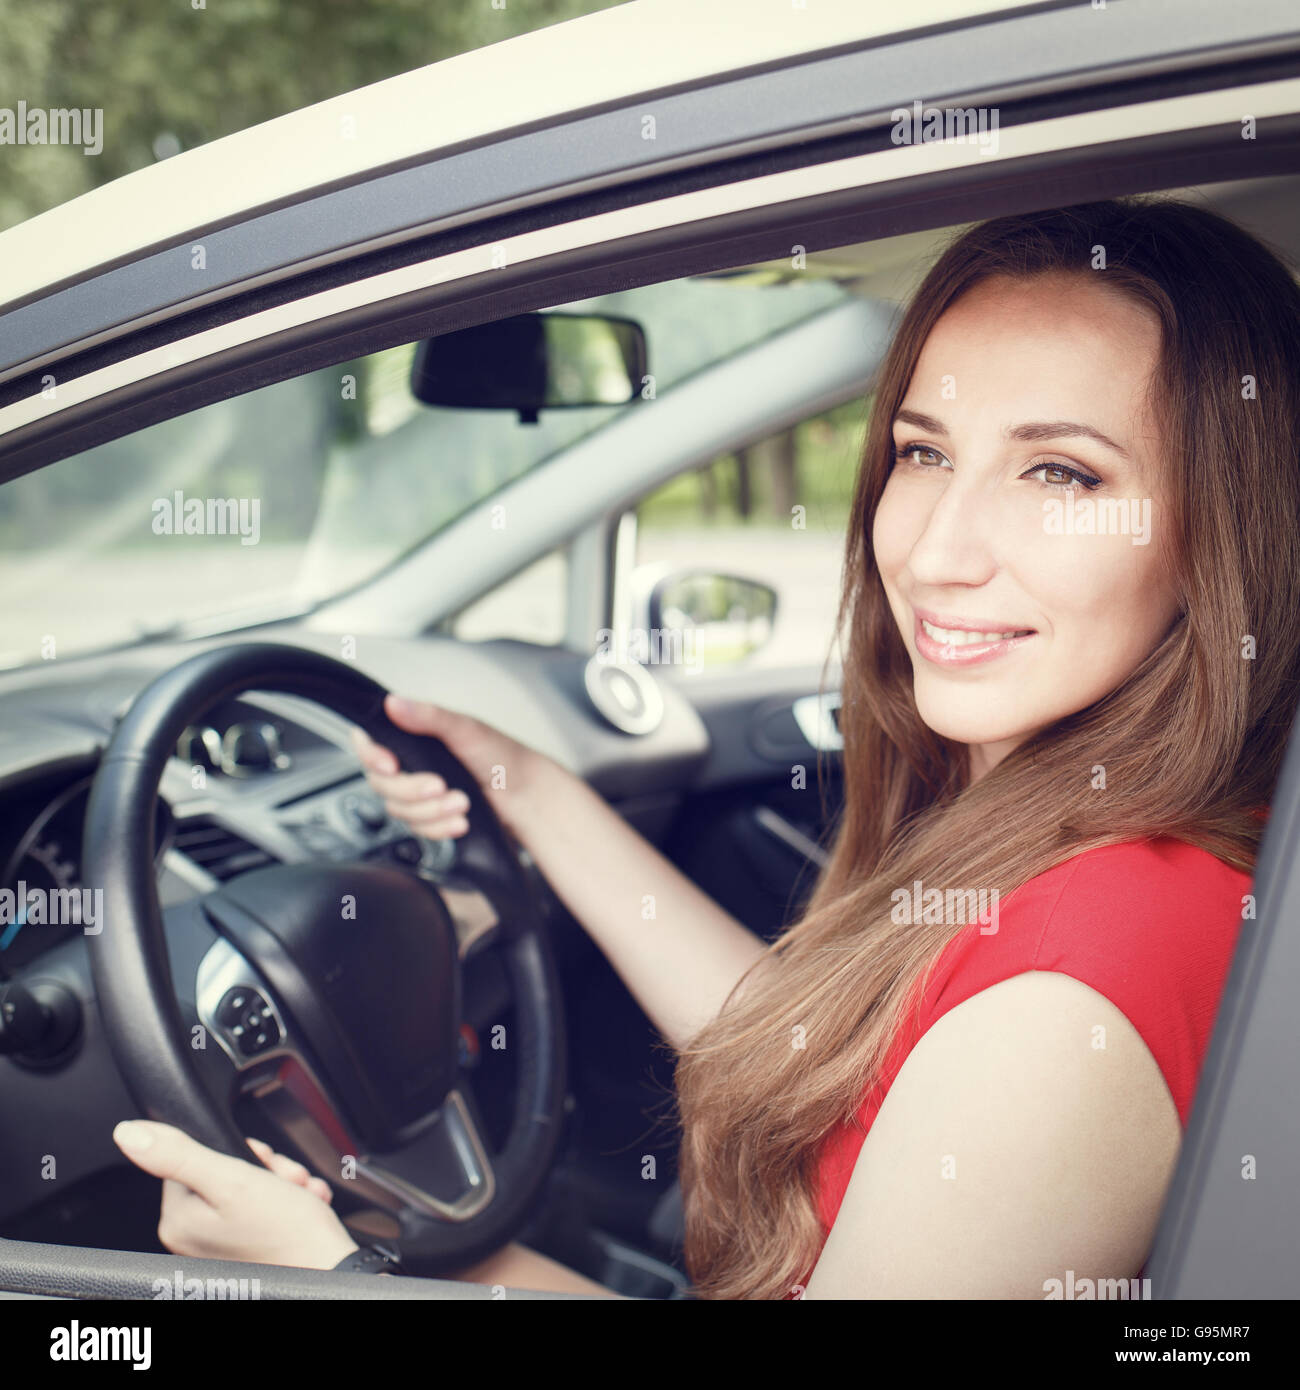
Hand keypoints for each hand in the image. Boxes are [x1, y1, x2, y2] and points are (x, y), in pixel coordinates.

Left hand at [112, 1120, 359, 1269]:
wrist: (328, 1268)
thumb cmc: (286, 1234)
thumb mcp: (233, 1179)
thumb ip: (181, 1154)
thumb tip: (129, 1133)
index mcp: (180, 1220)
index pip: (195, 1157)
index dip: (235, 1150)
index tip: (259, 1160)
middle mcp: (193, 1236)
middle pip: (225, 1170)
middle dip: (263, 1167)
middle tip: (281, 1180)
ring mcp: (219, 1245)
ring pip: (249, 1185)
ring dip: (279, 1182)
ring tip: (295, 1195)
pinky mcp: (244, 1248)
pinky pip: (261, 1207)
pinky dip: (285, 1201)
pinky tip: (297, 1207)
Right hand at [352, 692, 562, 842]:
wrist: (526, 794)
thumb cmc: (502, 755)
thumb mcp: (466, 729)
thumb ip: (429, 716)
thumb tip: (394, 703)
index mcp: (413, 734)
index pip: (369, 743)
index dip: (371, 756)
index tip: (389, 765)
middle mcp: (410, 762)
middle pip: (381, 784)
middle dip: (413, 790)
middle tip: (441, 786)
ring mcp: (418, 791)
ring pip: (398, 810)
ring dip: (431, 811)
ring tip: (462, 802)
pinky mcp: (428, 815)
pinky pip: (417, 830)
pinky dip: (439, 828)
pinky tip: (460, 820)